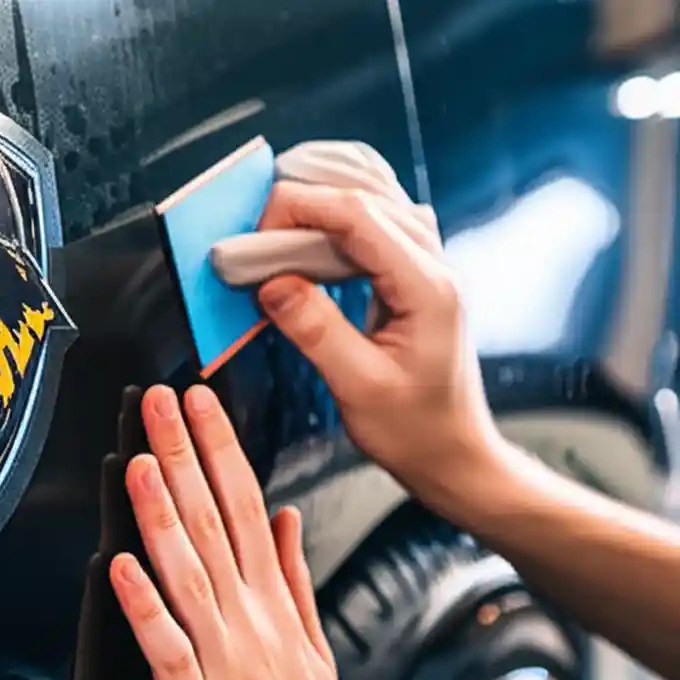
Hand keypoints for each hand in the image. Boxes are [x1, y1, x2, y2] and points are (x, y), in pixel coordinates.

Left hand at [109, 384, 340, 679]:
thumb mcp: (313, 648)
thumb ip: (294, 578)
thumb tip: (285, 516)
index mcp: (274, 603)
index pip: (245, 505)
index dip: (222, 449)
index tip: (201, 403)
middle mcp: (250, 620)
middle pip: (213, 523)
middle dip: (186, 457)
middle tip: (161, 403)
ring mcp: (223, 657)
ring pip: (188, 573)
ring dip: (161, 515)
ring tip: (139, 464)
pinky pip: (165, 645)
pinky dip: (145, 604)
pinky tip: (123, 566)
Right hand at [255, 181, 501, 505]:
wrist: (454, 453)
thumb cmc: (414, 430)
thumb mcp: (358, 387)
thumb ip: (315, 330)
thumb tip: (271, 284)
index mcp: (427, 286)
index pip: (358, 214)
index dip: (301, 209)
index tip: (256, 235)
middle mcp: (435, 264)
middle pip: (366, 195)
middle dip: (306, 199)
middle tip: (256, 229)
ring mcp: (430, 265)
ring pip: (377, 198)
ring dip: (324, 195)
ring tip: (277, 212)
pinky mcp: (416, 274)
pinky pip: (380, 220)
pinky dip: (341, 211)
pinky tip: (314, 220)